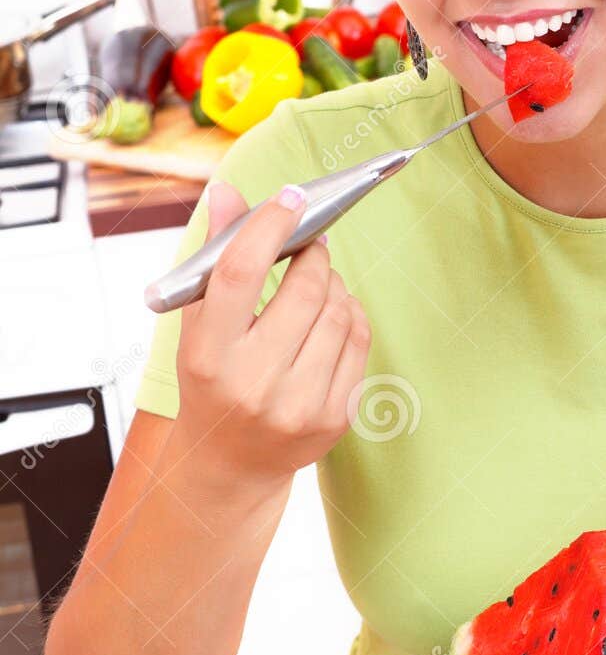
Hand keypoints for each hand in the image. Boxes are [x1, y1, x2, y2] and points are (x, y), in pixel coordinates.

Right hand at [173, 180, 371, 481]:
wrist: (230, 462)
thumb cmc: (211, 380)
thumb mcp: (197, 325)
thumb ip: (213, 257)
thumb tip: (228, 191)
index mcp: (207, 355)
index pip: (239, 274)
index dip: (269, 226)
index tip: (291, 196)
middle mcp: (252, 383)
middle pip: (302, 291)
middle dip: (312, 257)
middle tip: (309, 245)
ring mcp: (298, 405)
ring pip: (338, 312)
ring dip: (334, 284)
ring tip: (317, 283)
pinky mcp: (334, 418)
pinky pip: (359, 341)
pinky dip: (350, 315)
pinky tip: (333, 314)